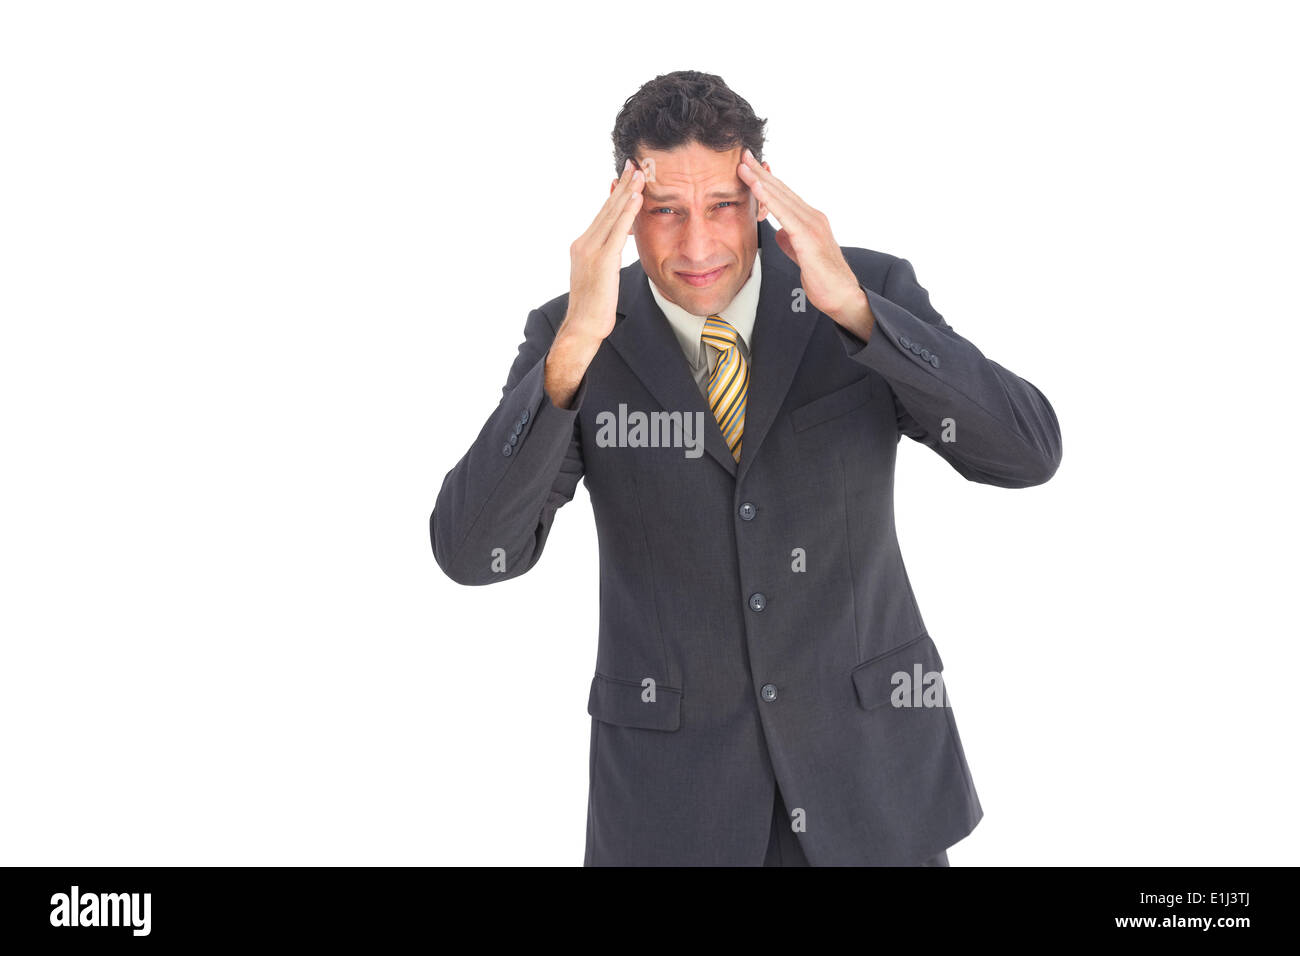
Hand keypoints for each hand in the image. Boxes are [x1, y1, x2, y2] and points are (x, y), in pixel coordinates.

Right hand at [561, 157, 644, 346]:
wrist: (582, 326)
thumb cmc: (595, 306)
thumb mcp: (601, 275)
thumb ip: (607, 255)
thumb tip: (619, 241)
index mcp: (583, 244)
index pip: (604, 214)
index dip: (616, 193)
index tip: (627, 175)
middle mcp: (584, 242)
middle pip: (607, 208)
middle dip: (623, 185)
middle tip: (635, 162)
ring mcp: (590, 250)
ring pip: (612, 215)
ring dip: (627, 192)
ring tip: (639, 172)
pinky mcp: (601, 261)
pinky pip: (617, 232)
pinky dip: (627, 212)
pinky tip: (636, 198)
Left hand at [736, 148, 872, 338]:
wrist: (842, 296)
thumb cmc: (824, 279)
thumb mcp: (801, 256)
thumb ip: (791, 242)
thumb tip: (780, 234)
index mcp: (809, 221)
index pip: (784, 196)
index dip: (767, 180)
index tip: (750, 167)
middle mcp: (812, 217)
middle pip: (782, 190)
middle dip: (761, 171)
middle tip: (743, 154)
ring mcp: (812, 225)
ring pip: (782, 197)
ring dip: (761, 180)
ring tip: (743, 165)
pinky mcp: (808, 238)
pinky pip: (784, 214)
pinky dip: (769, 199)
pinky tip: (757, 188)